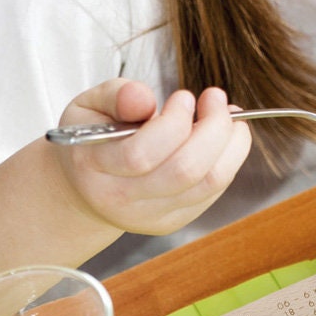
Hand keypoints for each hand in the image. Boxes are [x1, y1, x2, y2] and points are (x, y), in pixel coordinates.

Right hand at [49, 79, 251, 234]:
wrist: (85, 187)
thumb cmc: (92, 138)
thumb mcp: (89, 105)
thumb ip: (116, 94)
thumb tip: (142, 97)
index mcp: (94, 167)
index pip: (142, 153)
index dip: (174, 121)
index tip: (184, 96)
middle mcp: (121, 199)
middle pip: (184, 170)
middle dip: (213, 127)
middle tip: (215, 97)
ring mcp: (149, 216)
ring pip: (208, 183)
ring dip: (230, 143)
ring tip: (227, 114)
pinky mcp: (173, 221)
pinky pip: (214, 190)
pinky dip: (229, 159)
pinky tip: (225, 135)